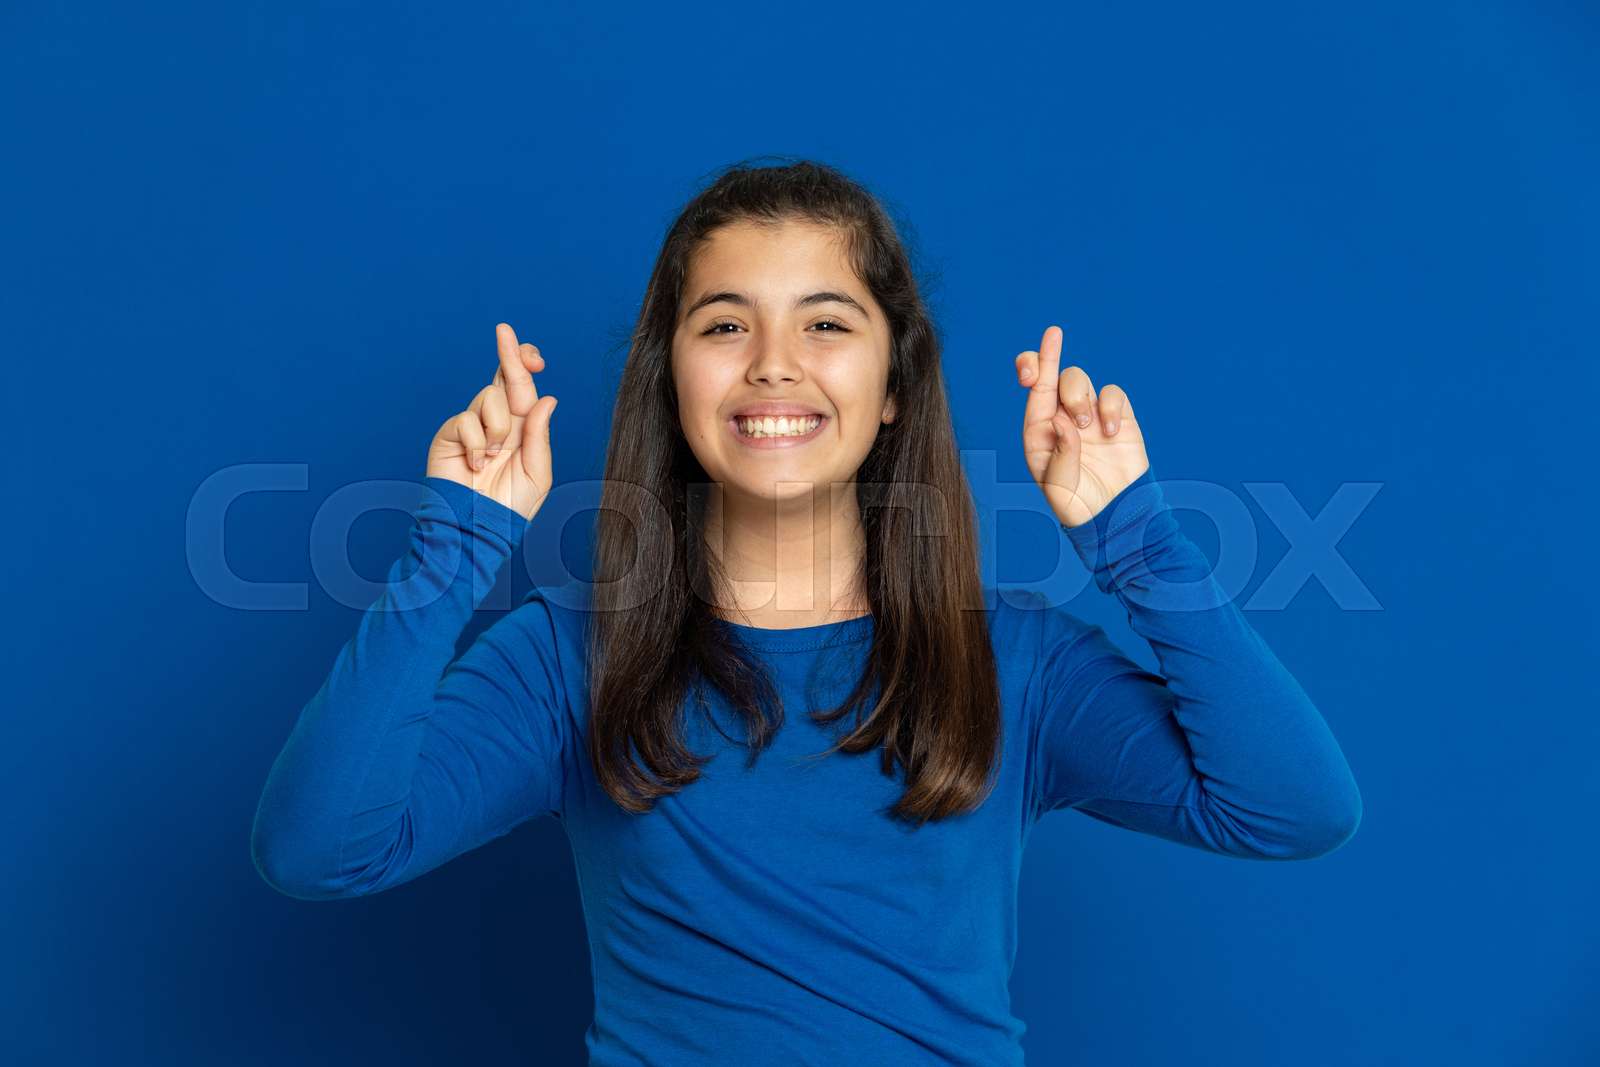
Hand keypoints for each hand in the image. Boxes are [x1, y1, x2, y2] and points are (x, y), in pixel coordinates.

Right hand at [426, 322, 558, 521]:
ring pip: (489, 399)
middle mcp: (497, 422)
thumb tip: (547, 398)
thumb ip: (540, 436)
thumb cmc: (510, 506)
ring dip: (498, 429)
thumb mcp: (537, 473)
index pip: (523, 388)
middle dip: (509, 354)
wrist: (477, 528)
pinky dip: (476, 444)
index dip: (524, 364)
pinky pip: (467, 420)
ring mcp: (472, 426)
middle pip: (504, 378)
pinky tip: (474, 465)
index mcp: (522, 428)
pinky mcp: (450, 434)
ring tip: (491, 458)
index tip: (533, 355)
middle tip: (504, 329)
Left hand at [1016, 325, 1150, 527]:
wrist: (1118, 517)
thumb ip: (1061, 455)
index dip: (1032, 366)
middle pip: (1054, 376)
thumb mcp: (1060, 487)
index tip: (1031, 365)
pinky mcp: (1119, 419)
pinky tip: (1112, 432)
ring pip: (1080, 382)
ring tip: (1087, 426)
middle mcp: (1062, 420)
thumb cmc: (1080, 507)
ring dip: (1080, 396)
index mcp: (1040, 433)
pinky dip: (1112, 407)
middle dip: (1048, 360)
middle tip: (1051, 344)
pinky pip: (1113, 394)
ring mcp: (1091, 417)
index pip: (1033, 392)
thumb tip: (1062, 420)